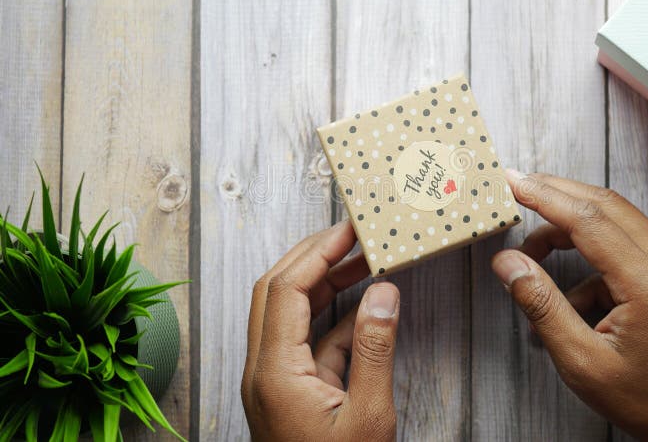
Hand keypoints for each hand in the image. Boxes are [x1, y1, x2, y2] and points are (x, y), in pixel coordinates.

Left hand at [242, 220, 399, 440]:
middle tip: (351, 233)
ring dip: (322, 281)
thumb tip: (383, 292)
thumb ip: (373, 350)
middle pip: (276, 290)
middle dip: (312, 255)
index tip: (348, 229)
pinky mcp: (290, 389)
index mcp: (274, 372)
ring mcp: (274, 378)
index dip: (316, 251)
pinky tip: (366, 305)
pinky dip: (334, 315)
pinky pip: (308, 340)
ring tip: (362, 259)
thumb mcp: (368, 418)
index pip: (285, 288)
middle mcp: (264, 369)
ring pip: (289, 311)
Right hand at [494, 170, 647, 440]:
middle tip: (515, 188)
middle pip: (604, 205)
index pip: (589, 220)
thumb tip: (507, 262)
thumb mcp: (582, 362)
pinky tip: (567, 296)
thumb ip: (543, 305)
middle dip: (555, 193)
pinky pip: (624, 246)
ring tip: (530, 254)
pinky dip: (589, 257)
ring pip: (614, 220)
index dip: (544, 196)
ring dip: (569, 226)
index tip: (510, 181)